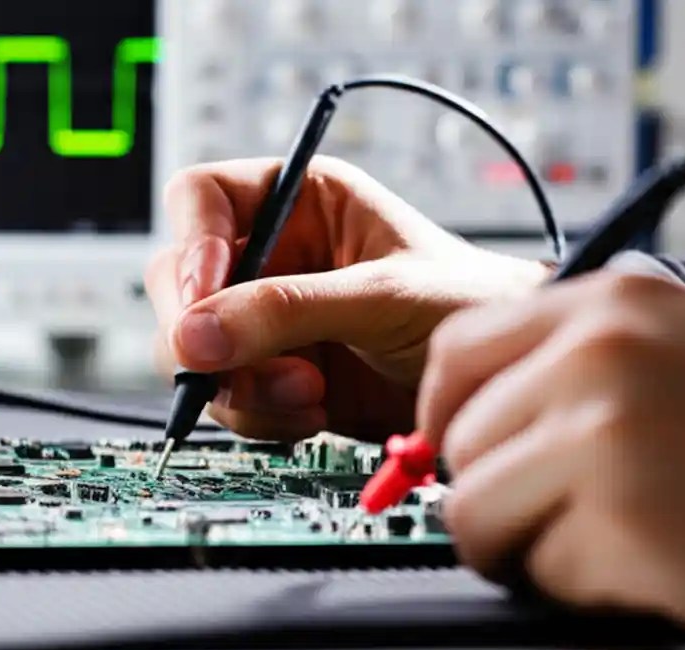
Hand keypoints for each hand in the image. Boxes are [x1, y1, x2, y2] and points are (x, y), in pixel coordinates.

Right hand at [146, 157, 548, 441]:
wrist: (504, 386)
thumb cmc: (472, 305)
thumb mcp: (381, 296)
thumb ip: (287, 310)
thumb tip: (196, 335)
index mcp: (297, 202)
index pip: (201, 199)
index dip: (192, 245)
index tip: (205, 296)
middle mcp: (271, 257)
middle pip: (180, 283)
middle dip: (208, 333)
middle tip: (235, 364)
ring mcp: (267, 321)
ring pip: (195, 350)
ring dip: (241, 384)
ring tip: (308, 392)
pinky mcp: (273, 377)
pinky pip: (226, 397)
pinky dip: (259, 415)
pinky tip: (315, 410)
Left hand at [420, 272, 684, 639]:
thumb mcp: (678, 346)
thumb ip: (566, 365)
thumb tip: (456, 418)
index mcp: (609, 307)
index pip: (456, 354)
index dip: (445, 414)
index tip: (457, 449)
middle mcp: (599, 359)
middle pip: (459, 443)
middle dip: (495, 489)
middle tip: (562, 507)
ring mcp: (609, 440)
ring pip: (476, 512)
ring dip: (526, 542)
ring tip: (605, 535)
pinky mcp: (625, 525)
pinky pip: (539, 572)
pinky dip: (582, 583)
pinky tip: (651, 557)